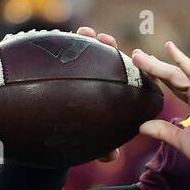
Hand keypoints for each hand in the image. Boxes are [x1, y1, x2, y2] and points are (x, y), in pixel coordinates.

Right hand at [75, 26, 122, 162]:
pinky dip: (71, 42)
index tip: (135, 59)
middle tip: (106, 41)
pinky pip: (72, 52)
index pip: (132, 78)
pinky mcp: (70, 68)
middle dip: (111, 49)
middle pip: (113, 61)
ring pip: (94, 53)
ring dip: (92, 40)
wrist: (53, 137)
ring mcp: (89, 73)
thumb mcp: (94, 145)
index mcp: (118, 97)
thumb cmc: (81, 141)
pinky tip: (66, 34)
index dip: (135, 67)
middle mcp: (105, 82)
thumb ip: (104, 149)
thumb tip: (113, 156)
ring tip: (86, 33)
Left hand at [133, 41, 189, 172]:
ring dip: (156, 64)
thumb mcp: (181, 140)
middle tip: (135, 57)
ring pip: (177, 74)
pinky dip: (181, 60)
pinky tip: (169, 48)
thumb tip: (142, 127)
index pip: (175, 87)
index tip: (143, 71)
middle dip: (153, 67)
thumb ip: (163, 131)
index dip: (159, 78)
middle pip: (173, 77)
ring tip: (138, 56)